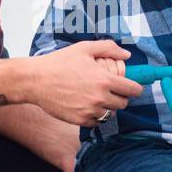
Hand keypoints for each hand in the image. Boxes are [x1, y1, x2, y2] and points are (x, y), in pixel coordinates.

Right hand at [26, 40, 142, 125]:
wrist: (36, 80)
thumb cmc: (59, 62)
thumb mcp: (84, 48)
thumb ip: (108, 49)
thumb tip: (127, 54)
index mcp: (104, 80)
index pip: (132, 90)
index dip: (135, 88)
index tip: (131, 87)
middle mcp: (99, 98)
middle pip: (123, 103)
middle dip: (121, 97)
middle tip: (111, 91)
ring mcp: (89, 111)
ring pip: (110, 114)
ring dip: (107, 107)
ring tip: (97, 97)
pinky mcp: (79, 120)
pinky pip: (96, 122)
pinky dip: (95, 115)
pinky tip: (87, 105)